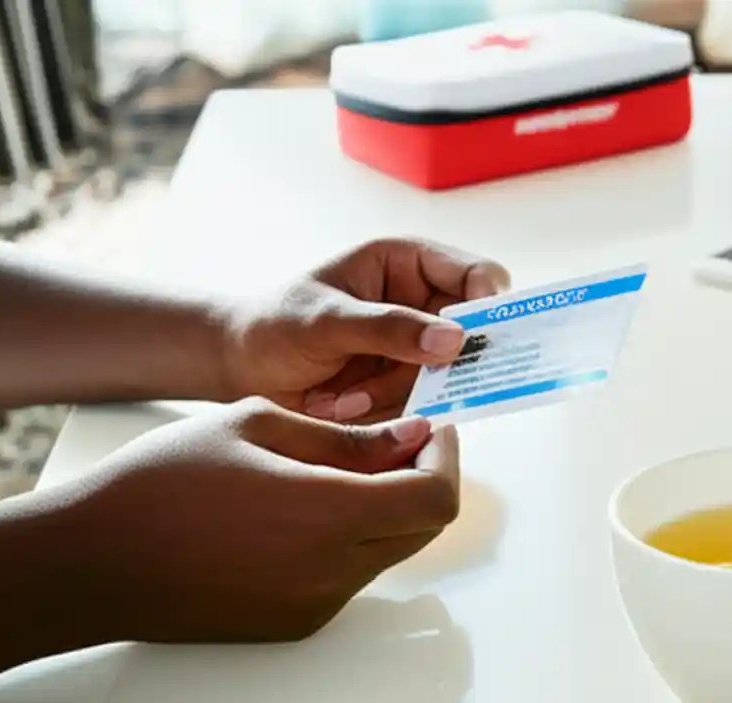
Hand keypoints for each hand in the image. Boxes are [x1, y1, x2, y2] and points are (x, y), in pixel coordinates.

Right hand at [56, 399, 458, 644]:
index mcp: (326, 515)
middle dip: (423, 482)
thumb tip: (412, 439)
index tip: (435, 431)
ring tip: (341, 469)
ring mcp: (314, 604)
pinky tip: (306, 509)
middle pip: (422, 530)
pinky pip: (350, 576)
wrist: (91, 560)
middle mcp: (330, 571)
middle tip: (400, 443)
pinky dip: (352, 540)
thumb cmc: (161, 483)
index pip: (435, 500)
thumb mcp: (258, 425)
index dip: (447, 461)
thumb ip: (349, 438)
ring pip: (388, 553)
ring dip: (387, 510)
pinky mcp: (293, 623)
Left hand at [223, 239, 509, 422]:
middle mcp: (422, 304)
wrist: (239, 371)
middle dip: (436, 364)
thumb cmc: (275, 325)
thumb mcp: (327, 320)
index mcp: (409, 264)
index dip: (491, 304)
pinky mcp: (405, 386)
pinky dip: (384, 410)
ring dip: (396, 393)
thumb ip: (388, 328)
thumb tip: (455, 339)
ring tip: (342, 397)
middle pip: (472, 334)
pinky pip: (423, 403)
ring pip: (446, 377)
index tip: (476, 340)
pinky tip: (341, 405)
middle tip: (411, 381)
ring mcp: (416, 348)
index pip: (478, 275)